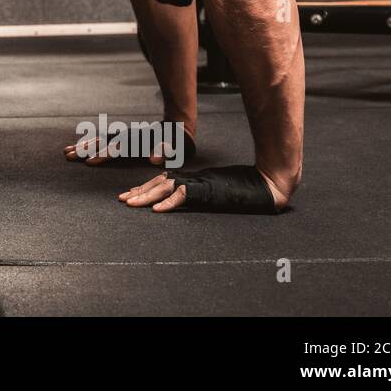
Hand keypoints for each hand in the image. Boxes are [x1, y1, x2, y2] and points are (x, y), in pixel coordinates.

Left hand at [118, 167, 289, 212]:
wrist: (268, 183)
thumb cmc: (245, 188)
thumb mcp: (216, 191)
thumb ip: (200, 193)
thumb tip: (182, 197)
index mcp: (194, 180)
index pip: (164, 182)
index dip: (145, 188)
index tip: (129, 195)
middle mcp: (194, 179)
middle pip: (159, 183)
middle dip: (138, 191)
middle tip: (121, 200)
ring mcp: (201, 183)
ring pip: (167, 187)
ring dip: (147, 196)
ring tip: (130, 204)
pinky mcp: (211, 190)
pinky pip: (186, 195)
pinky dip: (170, 202)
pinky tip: (158, 210)